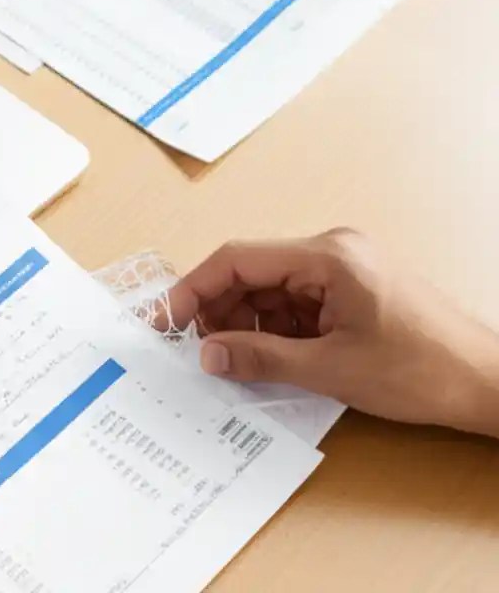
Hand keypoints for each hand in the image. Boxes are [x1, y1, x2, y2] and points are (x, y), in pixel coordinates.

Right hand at [167, 229, 498, 437]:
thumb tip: (208, 354)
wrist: (487, 382)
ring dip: (246, 324)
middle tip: (199, 352)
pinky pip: (293, 303)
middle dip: (219, 311)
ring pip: (269, 290)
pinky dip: (273, 329)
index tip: (167, 320)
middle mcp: (332, 252)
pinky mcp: (350, 291)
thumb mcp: (330, 368)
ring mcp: (342, 270)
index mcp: (327, 257)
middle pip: (250, 272)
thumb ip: (260, 357)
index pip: (238, 258)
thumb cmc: (424, 369)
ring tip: (234, 362)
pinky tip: (266, 359)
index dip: (194, 288)